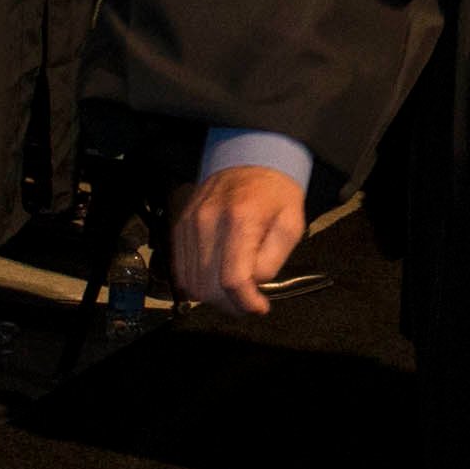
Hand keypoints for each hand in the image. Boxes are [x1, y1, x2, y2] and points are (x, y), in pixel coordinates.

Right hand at [175, 164, 307, 314]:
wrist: (248, 159)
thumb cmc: (275, 194)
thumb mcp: (291, 224)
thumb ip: (272, 260)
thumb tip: (251, 286)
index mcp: (240, 219)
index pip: (232, 278)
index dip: (245, 302)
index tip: (259, 308)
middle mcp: (207, 221)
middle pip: (207, 285)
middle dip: (230, 304)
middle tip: (249, 304)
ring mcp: (188, 224)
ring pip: (191, 282)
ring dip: (213, 297)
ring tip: (235, 293)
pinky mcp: (178, 228)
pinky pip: (180, 270)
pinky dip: (197, 284)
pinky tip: (217, 280)